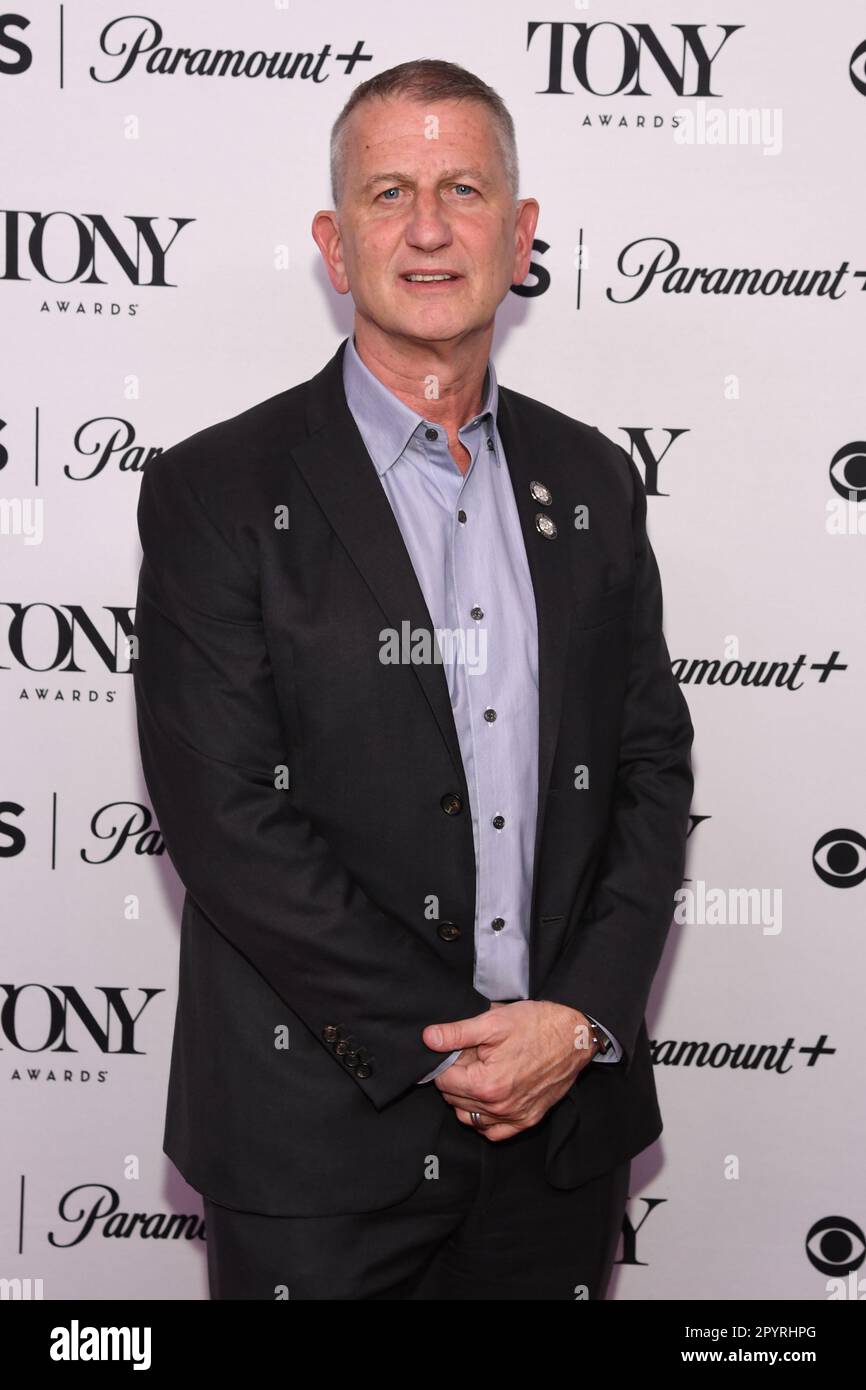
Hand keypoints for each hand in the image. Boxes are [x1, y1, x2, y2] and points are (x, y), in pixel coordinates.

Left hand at [422, 1001, 596, 1140]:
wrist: (575, 1036)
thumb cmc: (536, 1025)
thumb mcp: (493, 1021)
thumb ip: (456, 1033)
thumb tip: (428, 1039)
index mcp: (486, 1084)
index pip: (443, 1081)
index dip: (445, 1062)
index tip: (457, 1049)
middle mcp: (499, 1108)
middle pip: (454, 1099)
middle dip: (456, 1077)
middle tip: (472, 1056)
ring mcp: (514, 1117)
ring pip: (469, 1117)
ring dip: (466, 1098)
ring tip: (480, 1072)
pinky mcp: (528, 1120)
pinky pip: (493, 1132)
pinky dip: (485, 1118)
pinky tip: (488, 1096)